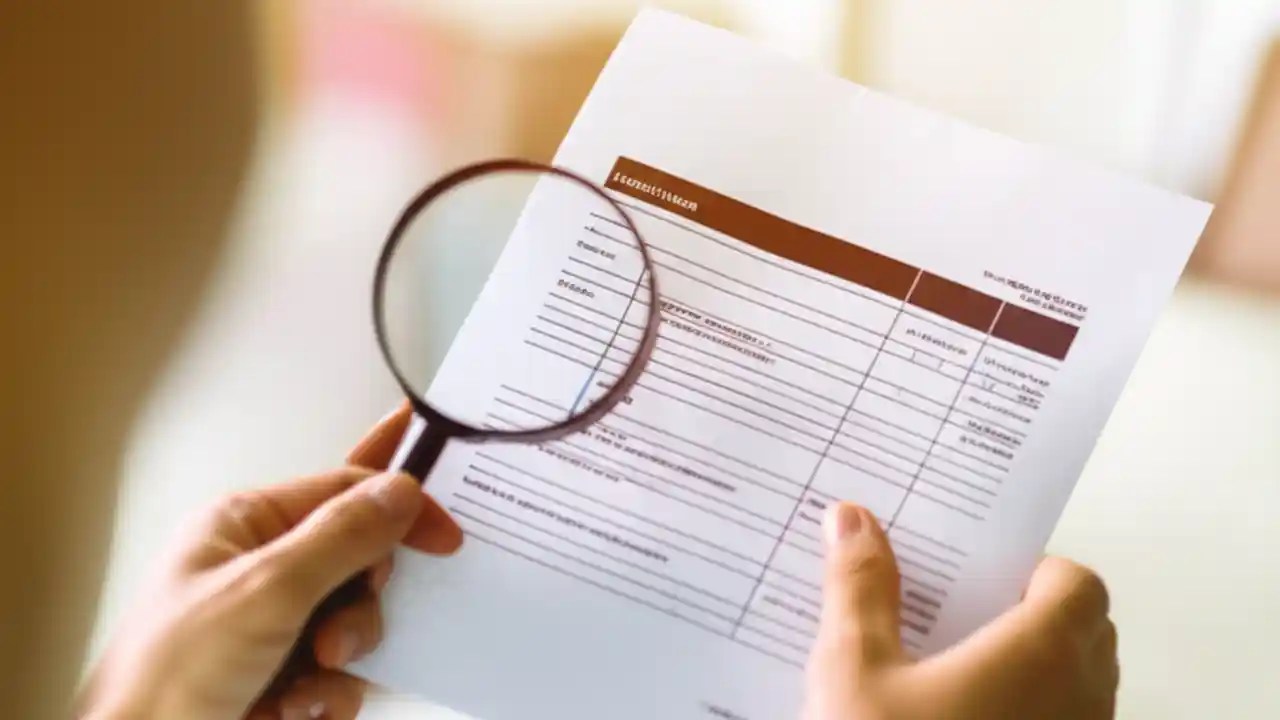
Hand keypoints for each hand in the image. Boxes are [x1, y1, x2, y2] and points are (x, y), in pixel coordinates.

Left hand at [80, 405, 461, 719]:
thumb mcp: (267, 592)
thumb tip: (400, 489)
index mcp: (245, 526)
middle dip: (359, 607)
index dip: (399, 509)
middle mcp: (261, 569)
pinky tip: (289, 712)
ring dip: (343, 661)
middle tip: (332, 640)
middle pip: (360, 562)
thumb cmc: (168, 679)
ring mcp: (273, 626)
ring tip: (300, 687)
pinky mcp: (283, 677)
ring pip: (357, 624)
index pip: (344, 490)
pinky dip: (327, 698)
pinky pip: (343, 675)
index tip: (446, 539)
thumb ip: (342, 536)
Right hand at [805, 503, 1117, 719]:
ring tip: (944, 672)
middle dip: (1029, 616)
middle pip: (1085, 636)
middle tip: (955, 614)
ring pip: (1076, 691)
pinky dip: (1023, 716)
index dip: (1035, 569)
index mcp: (1042, 655)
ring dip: (1029, 672)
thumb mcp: (854, 670)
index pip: (1078, 585)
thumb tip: (853, 520)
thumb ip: (859, 588)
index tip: (978, 574)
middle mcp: (1079, 705)